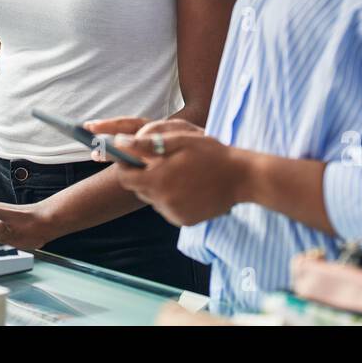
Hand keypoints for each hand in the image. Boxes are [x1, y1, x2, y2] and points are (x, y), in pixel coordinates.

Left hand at [89, 121, 244, 226]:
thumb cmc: (211, 153)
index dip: (126, 166)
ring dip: (158, 187)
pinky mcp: (184, 221)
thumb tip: (120, 142)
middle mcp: (162, 200)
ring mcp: (173, 213)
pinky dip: (172, 198)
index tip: (134, 158)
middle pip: (138, 189)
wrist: (241, 178)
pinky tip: (188, 187)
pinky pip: (168, 208)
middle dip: (143, 176)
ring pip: (153, 199)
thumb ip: (147, 144)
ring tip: (180, 173)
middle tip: (162, 162)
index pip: (125, 177)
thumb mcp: (180, 141)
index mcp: (158, 179)